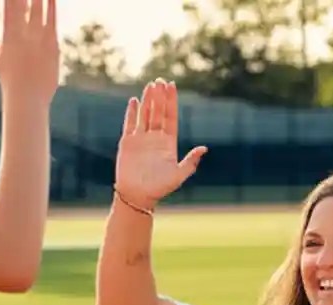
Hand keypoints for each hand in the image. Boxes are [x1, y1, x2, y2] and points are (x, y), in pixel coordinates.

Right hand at [0, 0, 59, 106]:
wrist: (27, 100)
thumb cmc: (10, 80)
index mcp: (9, 35)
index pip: (10, 5)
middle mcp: (24, 34)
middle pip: (25, 3)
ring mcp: (40, 39)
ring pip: (41, 8)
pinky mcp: (53, 45)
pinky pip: (53, 20)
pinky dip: (53, 6)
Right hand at [115, 79, 207, 210]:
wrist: (137, 196)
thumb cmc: (159, 188)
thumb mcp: (178, 176)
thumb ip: (191, 162)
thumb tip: (204, 148)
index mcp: (168, 143)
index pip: (170, 117)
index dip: (171, 101)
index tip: (172, 86)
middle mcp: (155, 138)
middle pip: (158, 112)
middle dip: (160, 97)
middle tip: (160, 80)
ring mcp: (141, 139)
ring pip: (145, 115)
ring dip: (147, 100)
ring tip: (150, 85)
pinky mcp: (127, 143)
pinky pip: (130, 124)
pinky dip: (132, 112)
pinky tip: (134, 101)